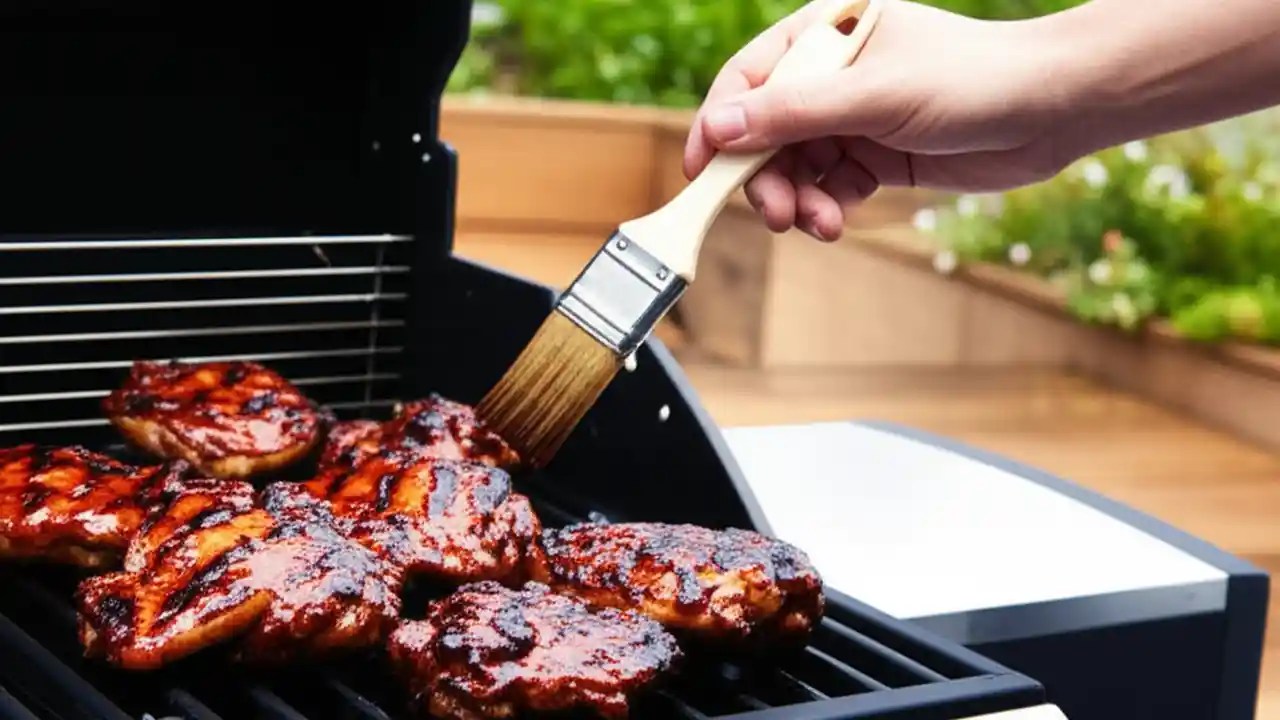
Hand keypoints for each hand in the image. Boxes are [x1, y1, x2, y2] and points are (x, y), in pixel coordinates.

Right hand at [683, 0, 1074, 240]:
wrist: (1052, 112)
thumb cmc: (972, 80)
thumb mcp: (873, 97)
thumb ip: (791, 114)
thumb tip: (716, 128)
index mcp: (826, 33)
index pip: (748, 79)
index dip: (718, 126)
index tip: (700, 173)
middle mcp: (832, 74)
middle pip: (766, 131)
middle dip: (766, 177)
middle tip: (775, 215)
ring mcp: (854, 116)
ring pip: (797, 166)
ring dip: (799, 199)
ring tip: (818, 224)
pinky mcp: (876, 155)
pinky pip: (829, 186)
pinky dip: (825, 207)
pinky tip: (835, 222)